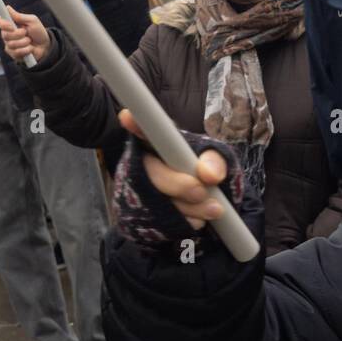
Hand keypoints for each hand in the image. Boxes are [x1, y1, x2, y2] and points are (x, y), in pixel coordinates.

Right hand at [0, 6, 49, 63]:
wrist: (45, 46)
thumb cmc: (38, 31)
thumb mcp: (32, 21)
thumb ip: (19, 16)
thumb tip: (7, 7)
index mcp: (10, 24)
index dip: (3, 24)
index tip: (12, 26)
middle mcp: (7, 34)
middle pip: (5, 35)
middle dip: (18, 34)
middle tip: (26, 32)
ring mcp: (9, 44)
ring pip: (11, 44)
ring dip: (24, 42)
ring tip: (30, 41)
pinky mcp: (13, 54)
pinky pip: (16, 52)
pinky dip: (26, 50)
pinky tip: (30, 48)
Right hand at [119, 109, 226, 229]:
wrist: (205, 207)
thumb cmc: (204, 175)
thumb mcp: (213, 161)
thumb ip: (215, 160)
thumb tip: (209, 175)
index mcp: (159, 143)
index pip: (144, 131)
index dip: (135, 124)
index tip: (127, 116)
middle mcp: (143, 164)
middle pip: (151, 172)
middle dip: (178, 184)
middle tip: (201, 192)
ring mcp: (138, 192)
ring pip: (158, 201)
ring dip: (190, 208)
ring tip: (214, 208)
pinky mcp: (140, 218)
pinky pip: (160, 224)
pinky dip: (184, 223)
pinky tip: (198, 218)